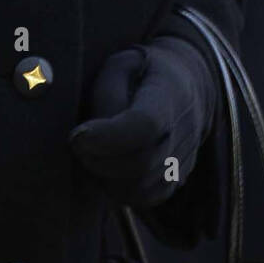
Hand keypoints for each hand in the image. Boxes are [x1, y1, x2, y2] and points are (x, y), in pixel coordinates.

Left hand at [68, 35, 215, 208]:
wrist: (187, 83)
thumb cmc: (142, 72)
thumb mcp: (122, 63)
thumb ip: (106, 92)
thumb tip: (88, 134)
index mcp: (171, 93)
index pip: (144, 126)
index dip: (107, 137)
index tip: (76, 136)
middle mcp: (184, 131)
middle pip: (139, 163)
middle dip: (97, 159)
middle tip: (76, 142)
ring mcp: (184, 159)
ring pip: (138, 187)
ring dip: (105, 176)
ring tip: (90, 152)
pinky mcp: (176, 180)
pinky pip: (143, 199)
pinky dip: (118, 189)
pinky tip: (105, 166)